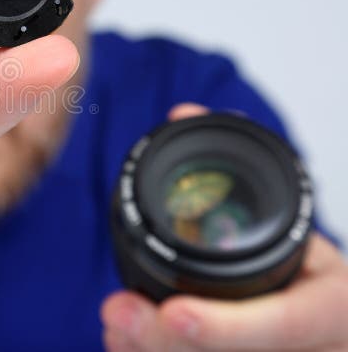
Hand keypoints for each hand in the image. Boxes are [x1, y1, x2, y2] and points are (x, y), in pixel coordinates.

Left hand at [101, 104, 347, 350]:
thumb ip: (233, 166)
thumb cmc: (297, 260)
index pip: (290, 324)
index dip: (228, 326)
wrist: (320, 312)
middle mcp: (327, 347)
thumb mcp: (280, 211)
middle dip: (168, 342)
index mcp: (339, 304)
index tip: (173, 311)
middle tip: (116, 314)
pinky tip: (126, 347)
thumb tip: (183, 114)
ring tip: (116, 329)